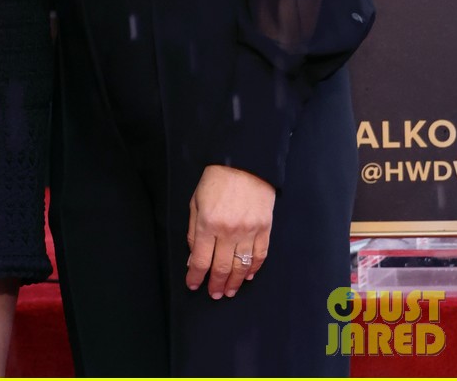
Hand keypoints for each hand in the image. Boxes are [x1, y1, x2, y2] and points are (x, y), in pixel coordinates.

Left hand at [186, 164, 274, 298]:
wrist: (245, 163)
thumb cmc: (215, 180)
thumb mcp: (196, 201)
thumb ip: (192, 229)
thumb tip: (192, 256)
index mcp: (207, 223)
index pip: (200, 259)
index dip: (195, 276)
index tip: (192, 284)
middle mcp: (228, 231)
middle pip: (220, 267)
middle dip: (215, 284)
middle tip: (213, 294)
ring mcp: (248, 232)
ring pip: (240, 267)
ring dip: (233, 282)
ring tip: (228, 291)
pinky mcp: (264, 229)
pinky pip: (259, 256)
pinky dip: (253, 269)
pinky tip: (246, 277)